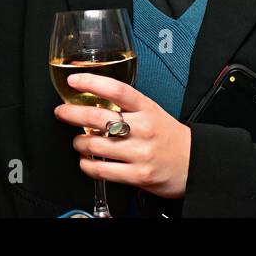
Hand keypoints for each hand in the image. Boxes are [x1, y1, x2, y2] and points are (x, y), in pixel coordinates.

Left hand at [54, 74, 190, 198]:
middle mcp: (143, 128)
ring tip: (79, 142)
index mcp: (148, 108)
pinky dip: (87, 165)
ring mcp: (140, 153)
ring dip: (79, 143)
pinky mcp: (137, 175)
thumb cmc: (169, 137)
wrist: (194, 163)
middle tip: (62, 112)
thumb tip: (94, 103)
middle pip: (98, 118)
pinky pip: (101, 170)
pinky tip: (86, 161)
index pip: (117, 90)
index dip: (93, 82)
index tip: (74, 80)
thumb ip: (128, 108)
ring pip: (95, 145)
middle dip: (72, 114)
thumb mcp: (153, 112)